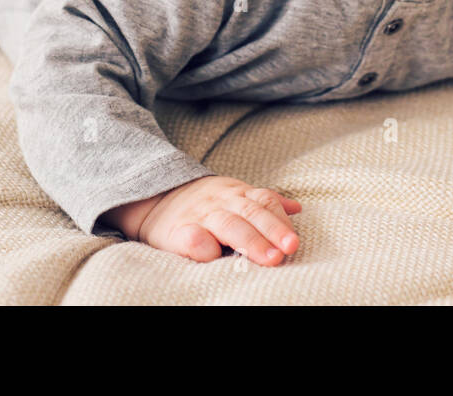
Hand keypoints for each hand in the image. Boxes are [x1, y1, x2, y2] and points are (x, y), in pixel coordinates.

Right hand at [136, 175, 301, 265]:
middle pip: (252, 213)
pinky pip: (193, 237)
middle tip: (288, 249)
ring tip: (270, 258)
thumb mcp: (235, 195)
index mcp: (238, 193)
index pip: (264, 201)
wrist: (155, 199)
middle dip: (273, 231)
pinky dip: (205, 245)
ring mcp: (200, 215)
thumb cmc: (205, 205)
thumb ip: (263, 203)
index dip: (281, 220)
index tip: (294, 241)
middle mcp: (222, 202)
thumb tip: (297, 208)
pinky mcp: (177, 231)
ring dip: (251, 241)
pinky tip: (218, 257)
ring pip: (228, 224)